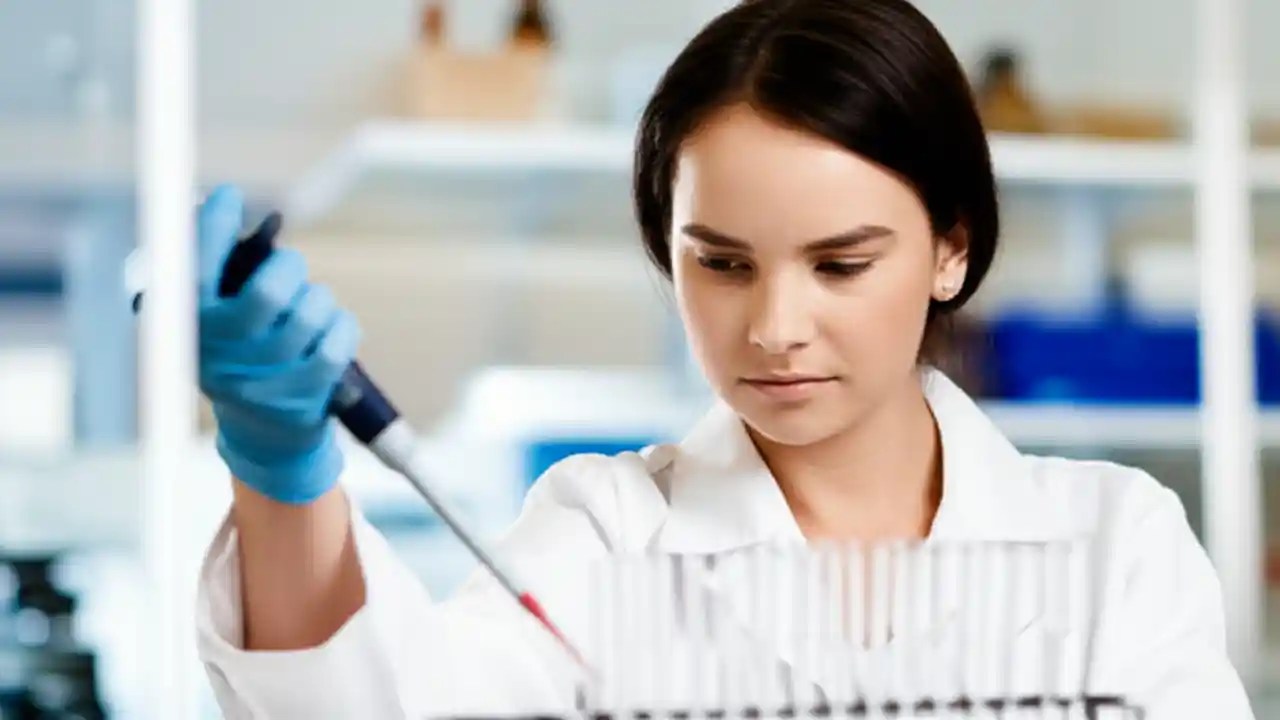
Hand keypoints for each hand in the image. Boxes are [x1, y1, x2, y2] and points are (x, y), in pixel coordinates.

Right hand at [197, 185, 359, 503]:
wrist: (264, 436)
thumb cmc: (241, 356)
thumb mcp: (214, 321)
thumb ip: (216, 272)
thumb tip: (212, 204)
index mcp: (192, 332)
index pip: (194, 271)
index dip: (210, 228)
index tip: (226, 196)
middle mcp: (224, 356)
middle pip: (270, 293)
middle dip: (289, 268)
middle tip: (288, 269)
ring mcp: (267, 379)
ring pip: (312, 310)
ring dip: (318, 299)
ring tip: (309, 309)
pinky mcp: (307, 394)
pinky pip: (340, 337)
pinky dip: (342, 324)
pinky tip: (331, 329)